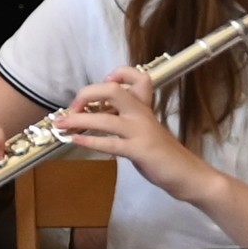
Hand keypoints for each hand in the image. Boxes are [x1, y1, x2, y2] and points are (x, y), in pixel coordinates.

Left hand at [54, 68, 190, 192]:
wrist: (186, 174)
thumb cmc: (162, 153)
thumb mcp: (144, 130)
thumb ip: (125, 119)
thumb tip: (96, 114)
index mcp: (144, 107)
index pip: (138, 77)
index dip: (120, 74)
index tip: (106, 80)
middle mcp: (142, 114)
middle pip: (113, 90)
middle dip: (87, 94)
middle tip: (73, 107)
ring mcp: (140, 131)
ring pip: (105, 118)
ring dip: (78, 119)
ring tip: (61, 124)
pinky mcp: (139, 150)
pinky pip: (110, 143)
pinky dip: (90, 140)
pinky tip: (76, 140)